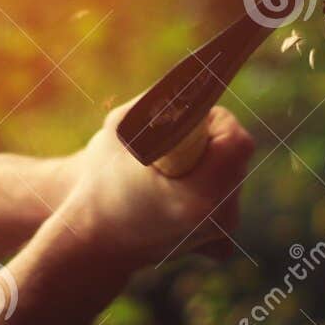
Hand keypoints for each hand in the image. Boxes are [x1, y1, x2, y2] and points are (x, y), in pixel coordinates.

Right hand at [55, 102, 256, 267]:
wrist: (88, 240)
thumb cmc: (99, 182)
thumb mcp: (123, 128)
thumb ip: (161, 102)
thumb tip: (191, 79)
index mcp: (199, 196)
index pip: (236, 140)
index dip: (215, 122)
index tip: (191, 121)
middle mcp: (218, 220)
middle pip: (235, 158)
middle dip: (209, 143)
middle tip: (171, 148)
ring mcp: (220, 236)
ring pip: (232, 177)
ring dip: (208, 166)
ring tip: (167, 176)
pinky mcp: (218, 246)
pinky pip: (226, 204)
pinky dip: (208, 194)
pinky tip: (177, 197)